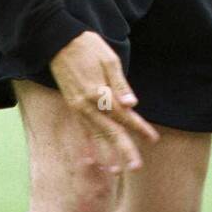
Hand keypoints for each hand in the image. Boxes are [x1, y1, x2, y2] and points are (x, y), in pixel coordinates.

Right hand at [49, 30, 159, 173]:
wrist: (59, 41)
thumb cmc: (88, 47)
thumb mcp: (109, 60)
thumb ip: (120, 84)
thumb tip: (132, 105)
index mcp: (100, 92)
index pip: (124, 115)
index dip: (139, 128)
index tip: (152, 139)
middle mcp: (88, 105)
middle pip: (110, 131)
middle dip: (124, 149)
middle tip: (136, 167)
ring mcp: (78, 107)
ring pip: (96, 134)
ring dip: (106, 153)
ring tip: (116, 170)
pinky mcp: (72, 106)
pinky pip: (82, 130)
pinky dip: (88, 144)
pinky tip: (91, 159)